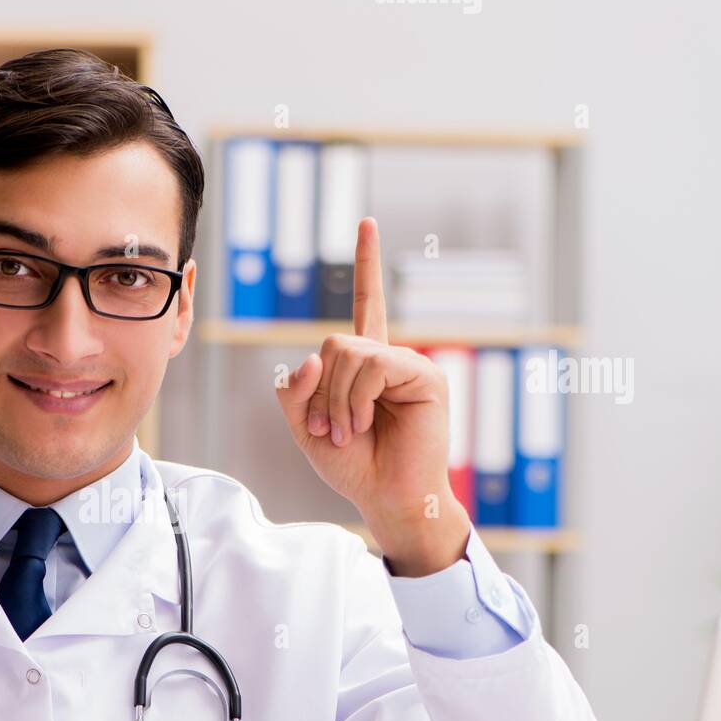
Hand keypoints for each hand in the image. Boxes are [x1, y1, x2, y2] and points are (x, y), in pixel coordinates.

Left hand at [275, 218, 469, 575]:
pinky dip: (357, 398)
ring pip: (348, 353)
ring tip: (349, 432)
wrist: (388, 498)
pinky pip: (374, 365)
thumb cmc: (354, 467)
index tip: (365, 222)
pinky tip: (364, 424)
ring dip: (337, 400)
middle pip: (333, 344)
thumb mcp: (306, 429)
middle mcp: (388, 358)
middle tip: (330, 430)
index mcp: (364, 366)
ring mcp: (408, 365)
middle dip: (320, 392)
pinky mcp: (425, 376)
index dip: (366, 265)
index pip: (364, 306)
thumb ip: (295, 393)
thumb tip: (308, 358)